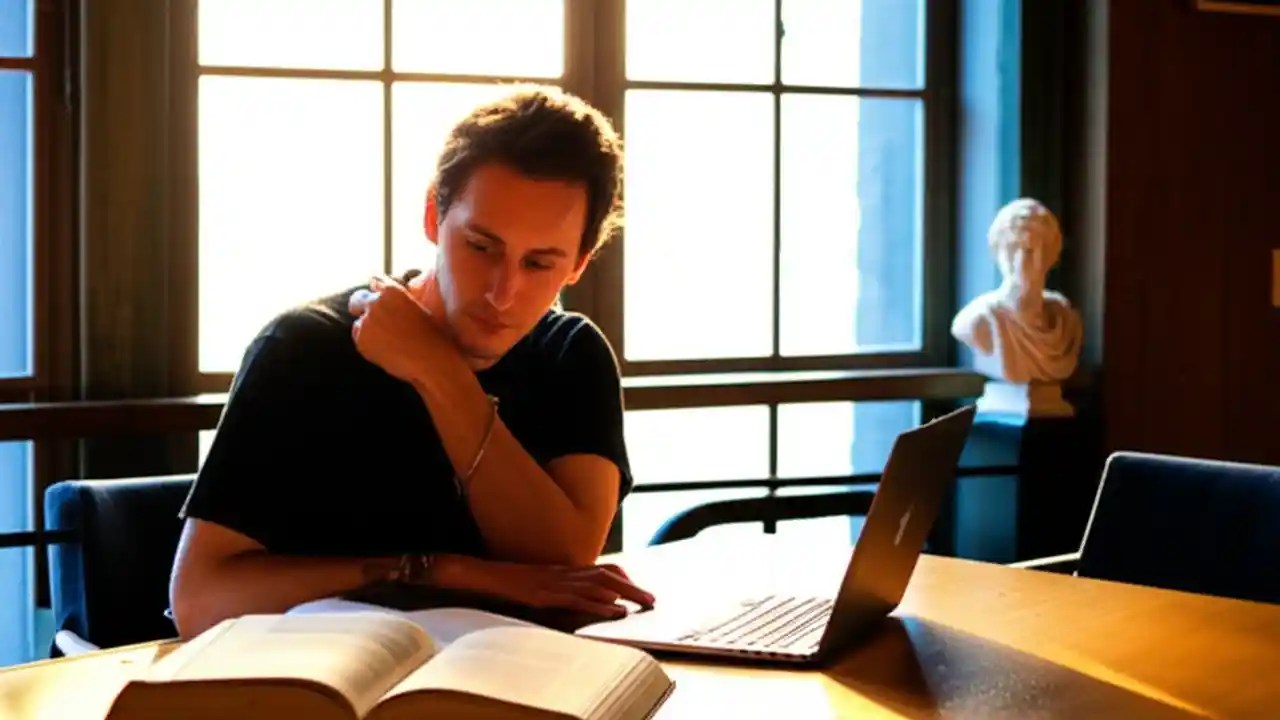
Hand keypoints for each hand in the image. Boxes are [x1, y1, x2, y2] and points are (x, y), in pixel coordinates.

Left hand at [349, 276, 460, 384]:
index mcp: (392, 290)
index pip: (375, 282)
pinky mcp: (361, 339)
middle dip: (362, 306)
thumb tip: (373, 282)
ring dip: (368, 328)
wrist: (431, 359)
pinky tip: (387, 349)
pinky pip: (360, 339)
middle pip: (357, 300)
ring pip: (359, 323)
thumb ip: (394, 295)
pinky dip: (369, 343)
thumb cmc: (431, 334)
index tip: (379, 300)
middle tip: (375, 320)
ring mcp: (367, 321)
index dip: (376, 293)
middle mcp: (376, 302)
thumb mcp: (417, 305)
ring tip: (390, 341)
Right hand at [444, 556, 655, 619]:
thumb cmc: (510, 584)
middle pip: (607, 575)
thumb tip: (585, 600)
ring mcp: (556, 583)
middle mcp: (564, 573)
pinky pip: (578, 598)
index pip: (602, 568)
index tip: (639, 588)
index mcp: (564, 570)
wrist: (483, 576)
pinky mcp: (546, 595)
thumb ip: (562, 590)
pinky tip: (615, 610)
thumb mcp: (541, 586)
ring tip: (643, 603)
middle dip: (632, 586)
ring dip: (625, 593)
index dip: (623, 577)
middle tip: (652, 599)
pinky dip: (599, 604)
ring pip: (598, 585)